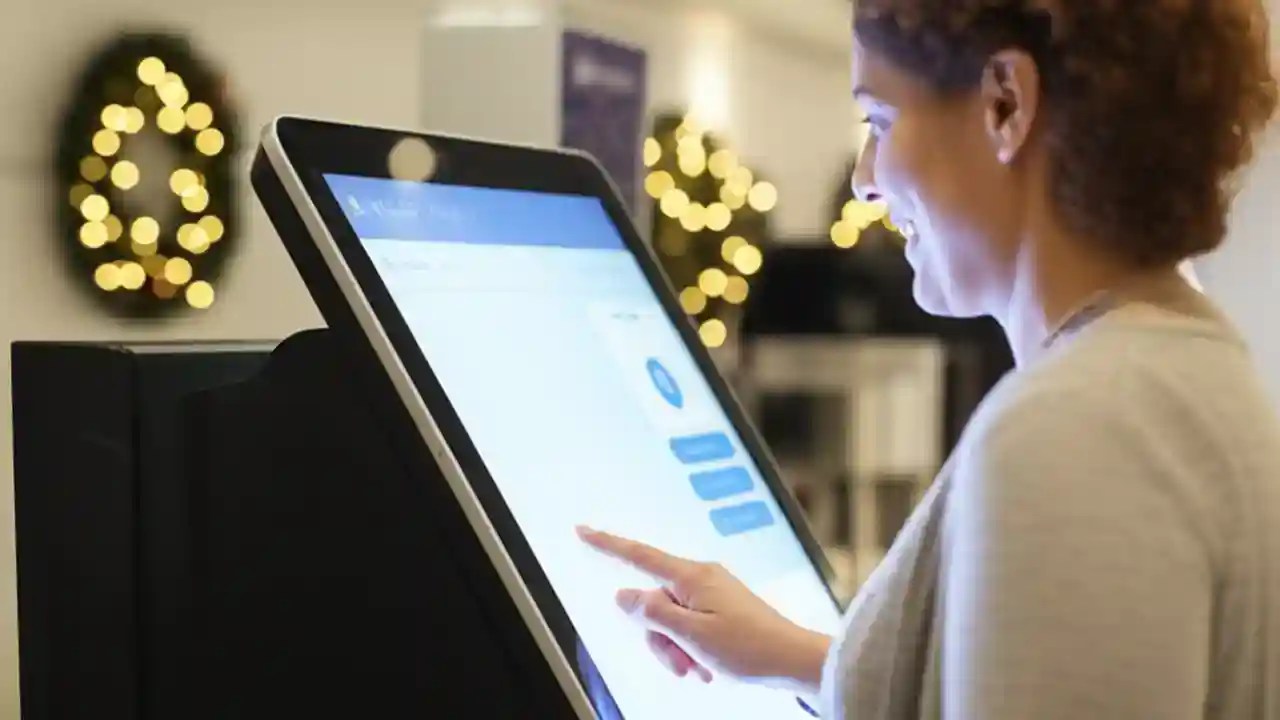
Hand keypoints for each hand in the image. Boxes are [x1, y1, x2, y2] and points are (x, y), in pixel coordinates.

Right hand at [577, 526, 830, 693]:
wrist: (793, 660)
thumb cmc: (748, 648)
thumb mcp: (692, 635)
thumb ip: (653, 613)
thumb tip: (624, 594)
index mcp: (692, 577)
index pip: (639, 556)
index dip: (607, 544)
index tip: (583, 530)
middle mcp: (700, 577)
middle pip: (653, 602)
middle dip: (658, 638)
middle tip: (681, 664)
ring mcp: (712, 592)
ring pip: (670, 619)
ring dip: (676, 649)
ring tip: (698, 669)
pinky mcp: (721, 607)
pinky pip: (689, 625)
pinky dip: (691, 648)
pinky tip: (707, 666)